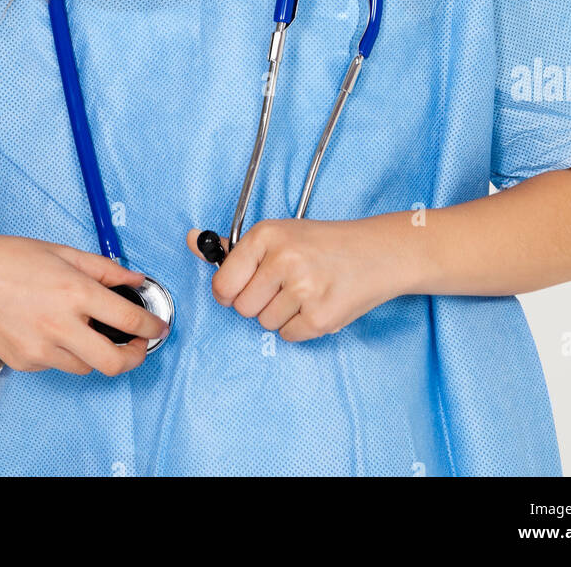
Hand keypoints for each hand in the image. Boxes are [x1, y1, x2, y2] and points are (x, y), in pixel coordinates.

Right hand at [0, 233, 168, 375]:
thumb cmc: (9, 259)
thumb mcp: (62, 252)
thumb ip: (104, 269)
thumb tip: (136, 280)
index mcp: (75, 292)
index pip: (128, 320)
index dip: (151, 326)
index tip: (158, 327)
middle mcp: (60, 324)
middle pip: (113, 362)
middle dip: (135, 359)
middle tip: (139, 347)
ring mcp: (40, 348)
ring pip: (85, 367)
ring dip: (97, 354)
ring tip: (92, 332)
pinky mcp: (24, 362)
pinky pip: (56, 363)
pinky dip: (64, 351)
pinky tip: (52, 329)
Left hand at [186, 216, 401, 341]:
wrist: (377, 252)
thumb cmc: (324, 243)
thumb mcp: (279, 234)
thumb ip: (234, 247)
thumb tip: (192, 239)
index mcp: (267, 235)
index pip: (223, 284)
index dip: (231, 291)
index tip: (244, 287)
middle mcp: (283, 259)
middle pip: (242, 308)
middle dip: (258, 303)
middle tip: (285, 285)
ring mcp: (303, 289)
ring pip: (265, 324)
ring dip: (282, 315)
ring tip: (305, 291)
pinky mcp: (320, 316)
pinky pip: (289, 336)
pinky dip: (301, 326)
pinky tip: (317, 304)